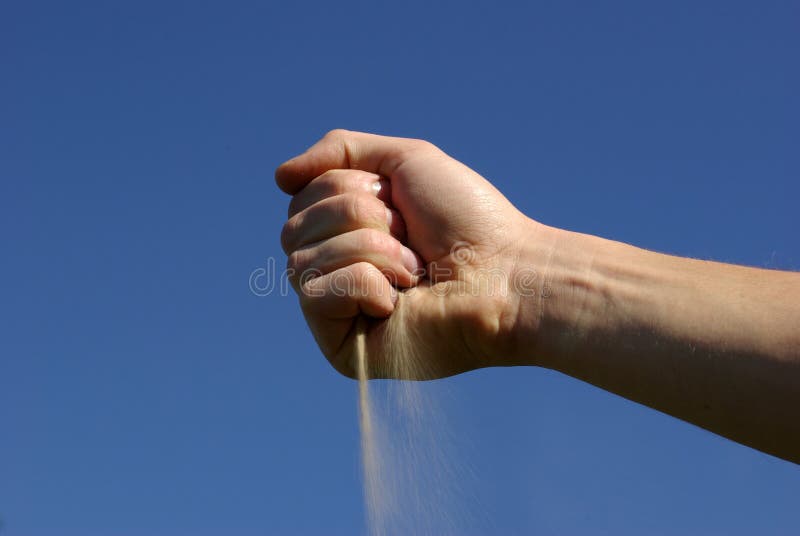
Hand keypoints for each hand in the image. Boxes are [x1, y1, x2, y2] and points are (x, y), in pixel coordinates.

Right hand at [276, 130, 547, 378]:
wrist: (507, 273)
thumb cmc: (467, 219)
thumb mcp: (405, 161)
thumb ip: (341, 151)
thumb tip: (278, 177)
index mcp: (345, 228)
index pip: (299, 197)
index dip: (348, 187)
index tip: (397, 201)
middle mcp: (335, 267)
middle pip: (292, 226)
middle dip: (358, 217)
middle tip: (409, 236)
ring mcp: (337, 310)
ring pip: (301, 259)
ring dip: (371, 249)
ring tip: (415, 269)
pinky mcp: (342, 348)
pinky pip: (314, 295)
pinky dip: (364, 283)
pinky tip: (400, 299)